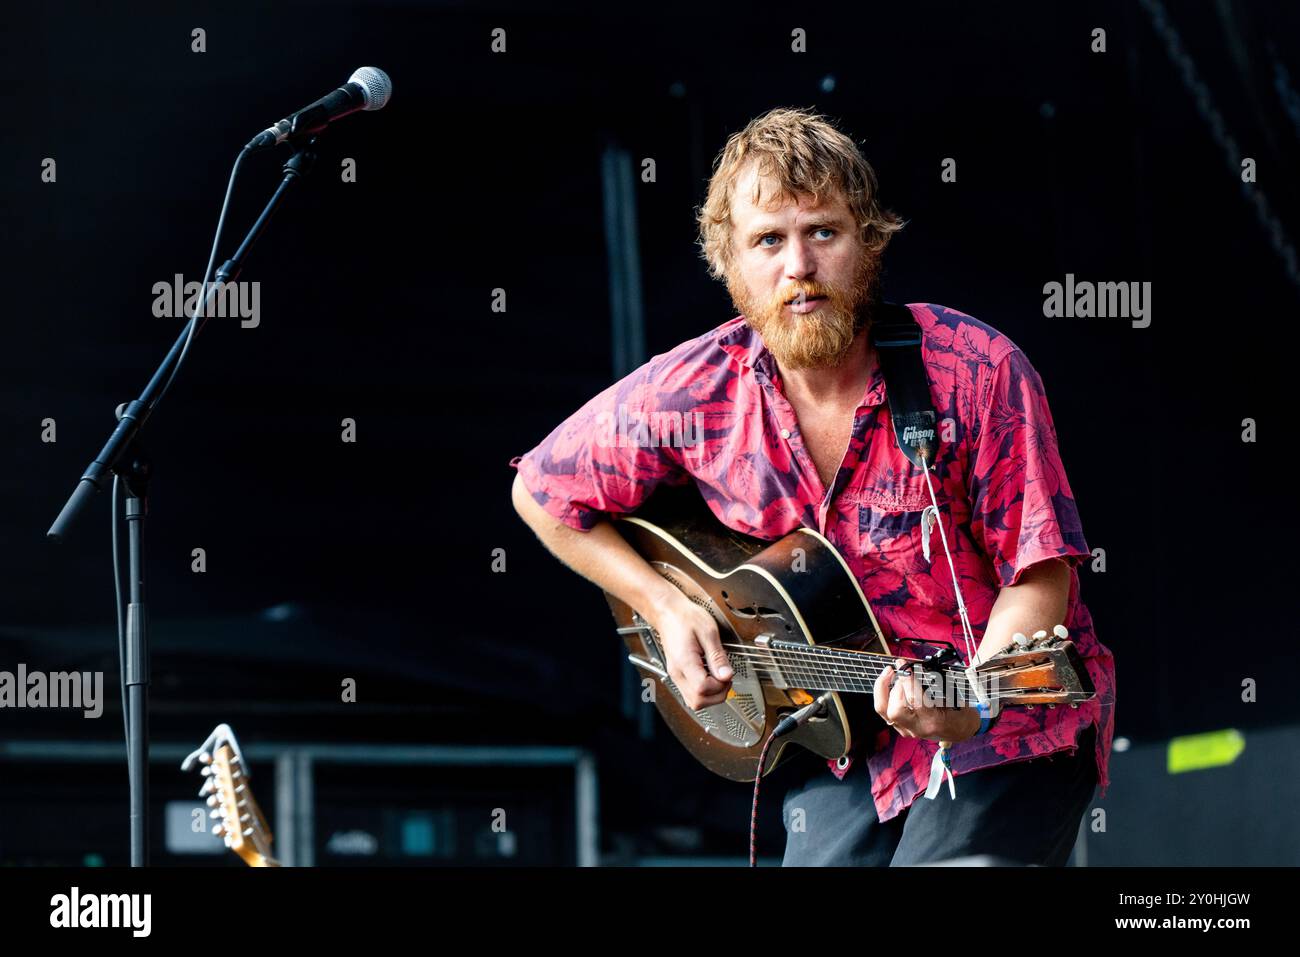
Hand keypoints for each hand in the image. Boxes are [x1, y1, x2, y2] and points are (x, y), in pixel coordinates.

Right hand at [646, 591, 732, 710]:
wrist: (668, 613)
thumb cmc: (686, 618)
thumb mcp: (708, 632)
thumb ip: (718, 656)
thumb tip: (727, 675)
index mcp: (684, 661)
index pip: (702, 689)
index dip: (719, 685)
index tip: (727, 674)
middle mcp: (677, 673)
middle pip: (697, 701)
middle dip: (717, 694)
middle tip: (725, 678)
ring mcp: (676, 676)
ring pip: (693, 702)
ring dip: (710, 696)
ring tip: (718, 678)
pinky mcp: (678, 675)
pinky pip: (691, 694)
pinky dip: (703, 692)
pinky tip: (710, 677)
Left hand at [874, 658, 981, 741]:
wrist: (960, 730)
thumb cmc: (960, 712)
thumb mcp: (953, 696)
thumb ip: (934, 684)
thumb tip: (914, 668)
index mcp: (933, 721)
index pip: (914, 700)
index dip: (906, 678)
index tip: (903, 664)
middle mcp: (917, 728)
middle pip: (894, 710)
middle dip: (895, 687)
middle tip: (901, 672)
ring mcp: (907, 730)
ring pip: (884, 710)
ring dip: (882, 689)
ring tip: (889, 673)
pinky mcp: (901, 728)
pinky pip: (884, 711)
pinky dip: (883, 695)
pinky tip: (887, 683)